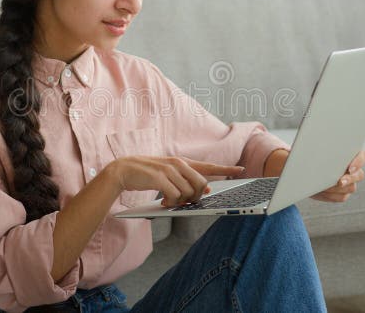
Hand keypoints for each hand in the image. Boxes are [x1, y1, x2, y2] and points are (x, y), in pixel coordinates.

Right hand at [106, 156, 245, 206]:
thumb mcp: (169, 175)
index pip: (209, 166)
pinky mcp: (159, 178)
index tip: (241, 170)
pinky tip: (163, 202)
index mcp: (182, 162)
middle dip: (195, 197)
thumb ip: (187, 180)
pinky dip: (170, 203)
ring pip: (188, 192)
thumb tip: (206, 189)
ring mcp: (169, 170)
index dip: (226, 168)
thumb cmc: (147, 174)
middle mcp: (178, 163)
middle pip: (201, 184)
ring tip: (168, 201)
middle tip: (184, 201)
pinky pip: (174, 196)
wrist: (123, 169)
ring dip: (179, 201)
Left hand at [310, 150, 364, 202]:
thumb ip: (325, 151)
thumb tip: (322, 151)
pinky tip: (322, 191)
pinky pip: (342, 197)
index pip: (364, 156)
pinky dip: (331, 195)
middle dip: (349, 179)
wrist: (304, 172)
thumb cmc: (313, 156)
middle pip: (359, 175)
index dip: (359, 162)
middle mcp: (354, 170)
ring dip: (337, 188)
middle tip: (340, 182)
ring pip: (351, 187)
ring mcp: (350, 183)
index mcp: (352, 155)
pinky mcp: (343, 194)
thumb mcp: (318, 152)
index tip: (350, 168)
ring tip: (323, 185)